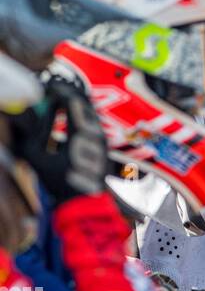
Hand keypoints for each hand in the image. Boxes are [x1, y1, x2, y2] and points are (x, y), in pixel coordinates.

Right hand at [11, 77, 107, 203]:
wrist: (84, 206)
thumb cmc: (60, 184)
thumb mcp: (37, 159)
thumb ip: (25, 135)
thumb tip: (14, 115)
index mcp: (82, 133)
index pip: (72, 99)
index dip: (57, 88)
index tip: (43, 85)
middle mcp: (96, 132)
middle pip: (84, 100)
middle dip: (65, 91)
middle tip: (49, 87)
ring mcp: (103, 138)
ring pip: (90, 109)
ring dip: (73, 101)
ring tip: (56, 98)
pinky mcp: (104, 145)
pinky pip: (92, 120)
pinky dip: (80, 113)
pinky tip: (66, 114)